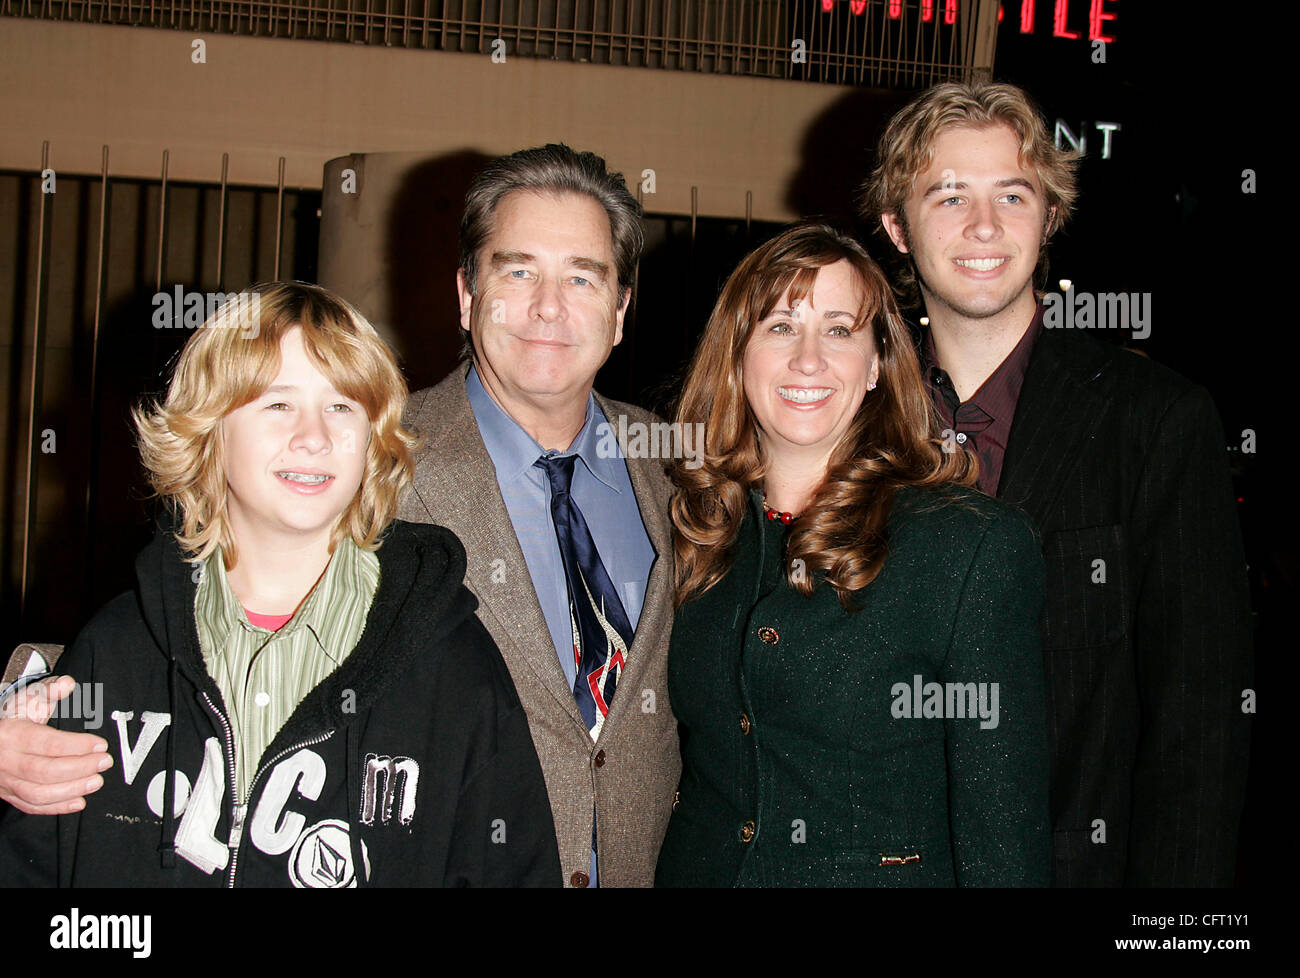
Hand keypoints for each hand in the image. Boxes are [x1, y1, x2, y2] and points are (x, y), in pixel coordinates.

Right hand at [0, 676, 111, 813]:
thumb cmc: (9, 720)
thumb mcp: (25, 700)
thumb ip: (48, 691)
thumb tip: (68, 683)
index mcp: (13, 735)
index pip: (48, 744)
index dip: (77, 746)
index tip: (101, 744)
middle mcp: (7, 761)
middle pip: (45, 771)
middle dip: (80, 768)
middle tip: (105, 762)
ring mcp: (7, 781)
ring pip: (39, 793)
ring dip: (72, 789)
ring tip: (97, 781)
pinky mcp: (9, 795)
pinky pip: (32, 806)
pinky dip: (57, 807)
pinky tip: (79, 802)